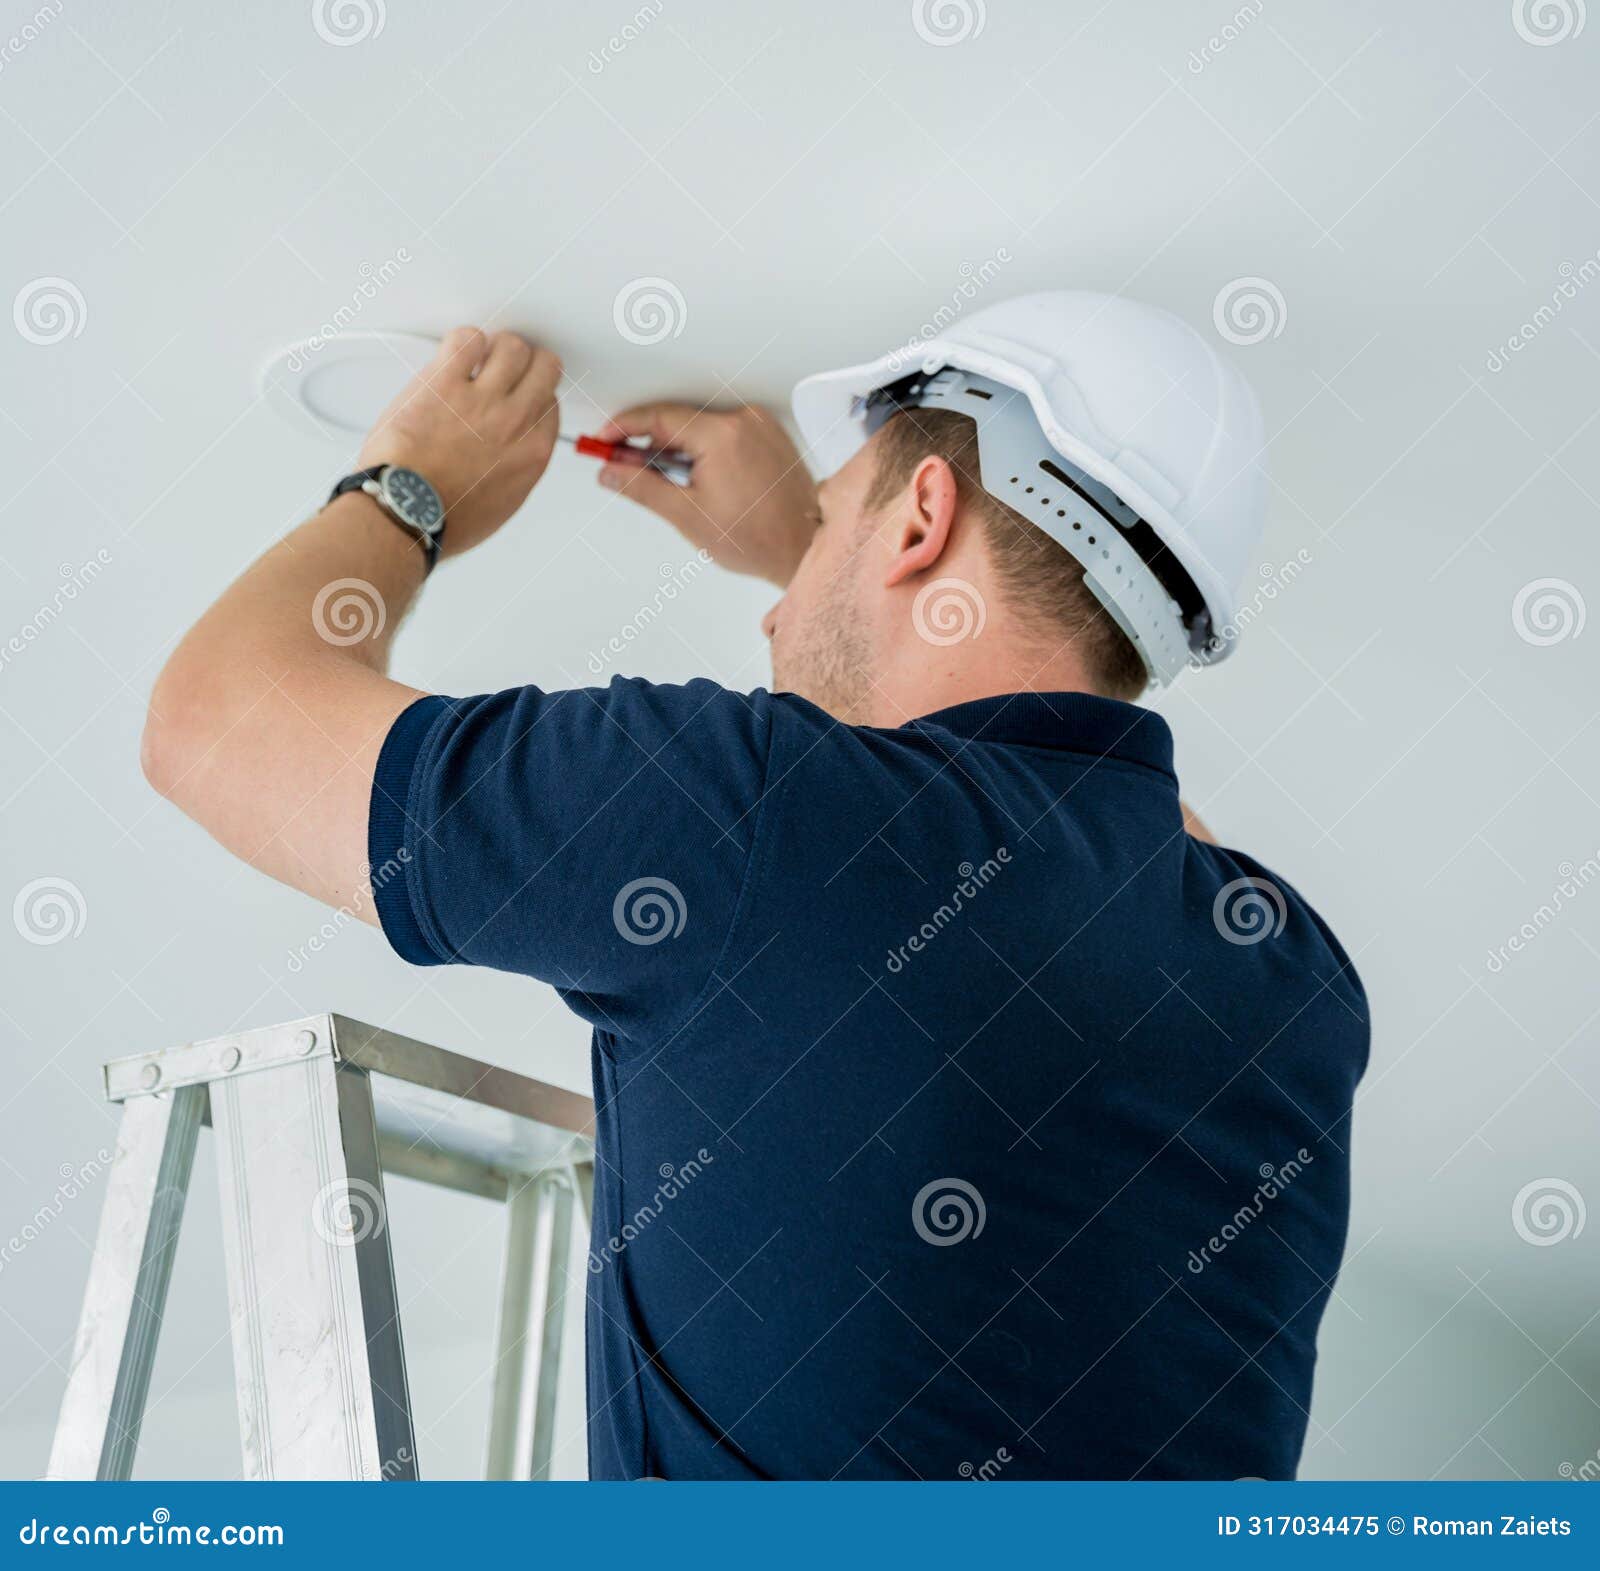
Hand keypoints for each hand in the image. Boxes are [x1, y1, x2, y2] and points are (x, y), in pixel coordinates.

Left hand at [358, 327, 561, 556]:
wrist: (404, 511)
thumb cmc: (444, 517)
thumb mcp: (501, 502)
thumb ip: (514, 467)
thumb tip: (508, 451)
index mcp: (532, 453)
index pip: (550, 405)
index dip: (535, 395)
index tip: (523, 393)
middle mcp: (515, 421)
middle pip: (543, 367)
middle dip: (527, 363)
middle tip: (510, 367)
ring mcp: (481, 398)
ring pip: (511, 346)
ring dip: (497, 348)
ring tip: (481, 358)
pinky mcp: (444, 381)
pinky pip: (468, 338)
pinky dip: (464, 342)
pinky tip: (455, 356)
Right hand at [596, 402, 818, 585]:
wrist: (805, 548)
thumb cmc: (759, 539)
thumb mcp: (687, 515)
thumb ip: (642, 487)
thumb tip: (610, 472)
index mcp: (722, 435)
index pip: (657, 417)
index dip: (622, 428)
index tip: (602, 441)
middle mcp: (744, 420)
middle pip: (678, 420)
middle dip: (648, 444)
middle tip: (626, 468)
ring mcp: (760, 425)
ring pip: (700, 426)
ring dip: (676, 448)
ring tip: (673, 484)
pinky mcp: (769, 434)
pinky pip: (724, 432)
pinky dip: (703, 448)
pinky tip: (700, 478)